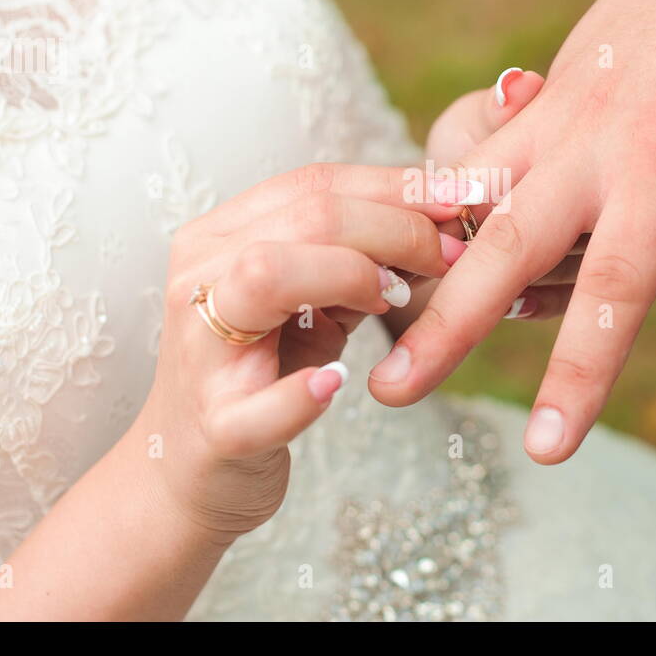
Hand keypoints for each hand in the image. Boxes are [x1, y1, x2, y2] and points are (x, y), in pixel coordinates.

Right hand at [132, 163, 464, 541]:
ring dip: (353, 277)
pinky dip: (304, 395)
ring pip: (268, 276)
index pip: (313, 184)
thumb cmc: (265, 374)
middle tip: (453, 257)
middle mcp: (197, 280)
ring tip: (395, 302)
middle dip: (397, 229)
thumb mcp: (315, 303)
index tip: (459, 201)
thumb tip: (446, 219)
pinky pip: (260, 405)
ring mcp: (200, 353)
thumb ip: (363, 259)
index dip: (394, 186)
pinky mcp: (216, 429)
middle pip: (307, 218)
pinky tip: (338, 384)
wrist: (196, 471)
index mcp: (220, 238)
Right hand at [369, 0, 655, 463]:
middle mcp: (592, 139)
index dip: (580, 373)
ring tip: (382, 308)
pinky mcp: (537, 92)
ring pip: (467, 191)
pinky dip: (442, 189)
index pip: (617, 285)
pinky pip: (468, 146)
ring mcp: (554, 110)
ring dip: (425, 250)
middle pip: (504, 246)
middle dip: (445, 323)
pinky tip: (440, 226)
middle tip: (391, 392)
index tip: (545, 447)